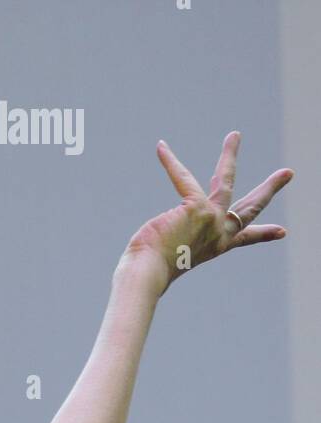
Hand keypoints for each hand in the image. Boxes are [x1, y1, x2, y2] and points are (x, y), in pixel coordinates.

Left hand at [119, 132, 292, 294]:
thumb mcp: (168, 259)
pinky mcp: (196, 208)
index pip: (243, 239)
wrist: (147, 275)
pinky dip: (169, 162)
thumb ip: (171, 248)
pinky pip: (182, 177)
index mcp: (214, 247)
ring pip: (226, 180)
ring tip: (235, 135)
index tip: (281, 232)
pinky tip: (161, 147)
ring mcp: (210, 219)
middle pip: (249, 208)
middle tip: (288, 173)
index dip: (262, 234)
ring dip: (230, 155)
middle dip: (269, 189)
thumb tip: (158, 242)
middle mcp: (217, 234)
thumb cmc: (149, 273)